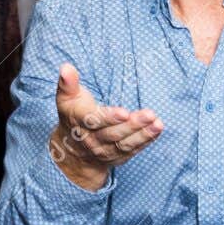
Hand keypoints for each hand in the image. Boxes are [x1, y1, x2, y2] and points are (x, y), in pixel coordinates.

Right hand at [49, 63, 163, 191]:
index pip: (93, 121)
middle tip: (150, 114)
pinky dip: (146, 140)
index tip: (124, 112)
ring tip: (157, 123)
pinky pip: (132, 150)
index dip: (109, 117)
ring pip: (124, 143)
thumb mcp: (66, 99)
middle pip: (113, 134)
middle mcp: (91, 140)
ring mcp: (105, 151)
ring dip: (142, 134)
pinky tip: (156, 129)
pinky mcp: (117, 157)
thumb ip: (68, 83)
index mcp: (79, 122)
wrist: (73, 151)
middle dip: (132, 125)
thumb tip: (66, 67)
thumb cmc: (74, 116)